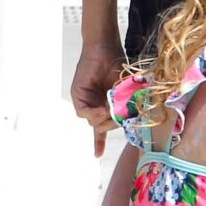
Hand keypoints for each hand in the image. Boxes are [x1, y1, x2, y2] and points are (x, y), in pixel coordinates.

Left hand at [70, 41, 125, 156]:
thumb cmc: (118, 67)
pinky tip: (103, 109)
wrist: (106, 49)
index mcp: (105, 107)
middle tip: (120, 116)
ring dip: (105, 120)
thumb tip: (127, 122)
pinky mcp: (78, 96)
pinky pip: (84, 113)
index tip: (97, 156)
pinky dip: (95, 114)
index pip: (100, 129)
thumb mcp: (126, 91)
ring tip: (112, 110)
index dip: (98, 143)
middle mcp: (94, 106)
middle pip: (102, 128)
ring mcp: (86, 101)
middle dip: (112, 125)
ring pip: (94, 123)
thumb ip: (126, 106)